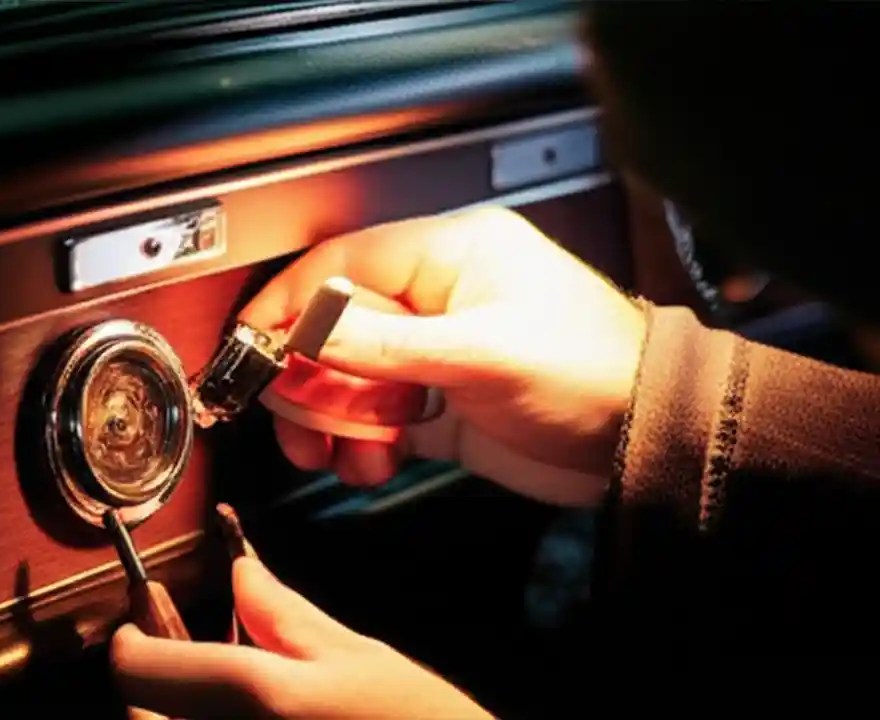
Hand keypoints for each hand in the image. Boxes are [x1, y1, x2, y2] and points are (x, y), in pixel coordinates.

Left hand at [111, 556, 492, 719]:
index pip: (139, 672)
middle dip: (154, 687)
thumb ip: (284, 616)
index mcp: (258, 699)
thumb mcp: (359, 659)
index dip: (133, 642)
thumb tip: (239, 571)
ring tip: (222, 694)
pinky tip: (241, 718)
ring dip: (175, 715)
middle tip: (187, 662)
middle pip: (140, 719)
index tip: (145, 624)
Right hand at [240, 207, 646, 504]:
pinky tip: (369, 461)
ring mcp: (433, 354)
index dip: (292, 302)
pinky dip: (360, 443)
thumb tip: (311, 330)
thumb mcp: (482, 352)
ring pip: (349, 377)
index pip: (344, 264)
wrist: (641, 442)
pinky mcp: (439, 403)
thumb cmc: (592, 371)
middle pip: (336, 327)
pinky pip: (375, 418)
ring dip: (329, 417)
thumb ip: (388, 344)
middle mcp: (435, 300)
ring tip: (328, 451)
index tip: (254, 342)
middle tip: (287, 413)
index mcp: (449, 257)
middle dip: (306, 375)